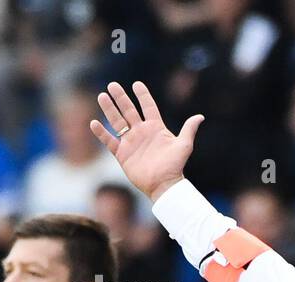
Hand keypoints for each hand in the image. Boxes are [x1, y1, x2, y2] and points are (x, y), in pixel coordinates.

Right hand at [90, 80, 204, 201]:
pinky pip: (109, 140)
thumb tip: (200, 117)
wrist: (164, 184)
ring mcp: (131, 142)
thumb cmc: (175, 165)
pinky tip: (94, 123)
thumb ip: (189, 130)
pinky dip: (101, 133)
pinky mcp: (122, 153)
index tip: (136, 84)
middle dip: (121, 98)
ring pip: (117, 122)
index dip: (143, 95)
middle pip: (129, 110)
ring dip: (109, 109)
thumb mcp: (184, 146)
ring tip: (102, 96)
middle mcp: (142, 132)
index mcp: (156, 128)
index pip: (148, 107)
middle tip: (113, 85)